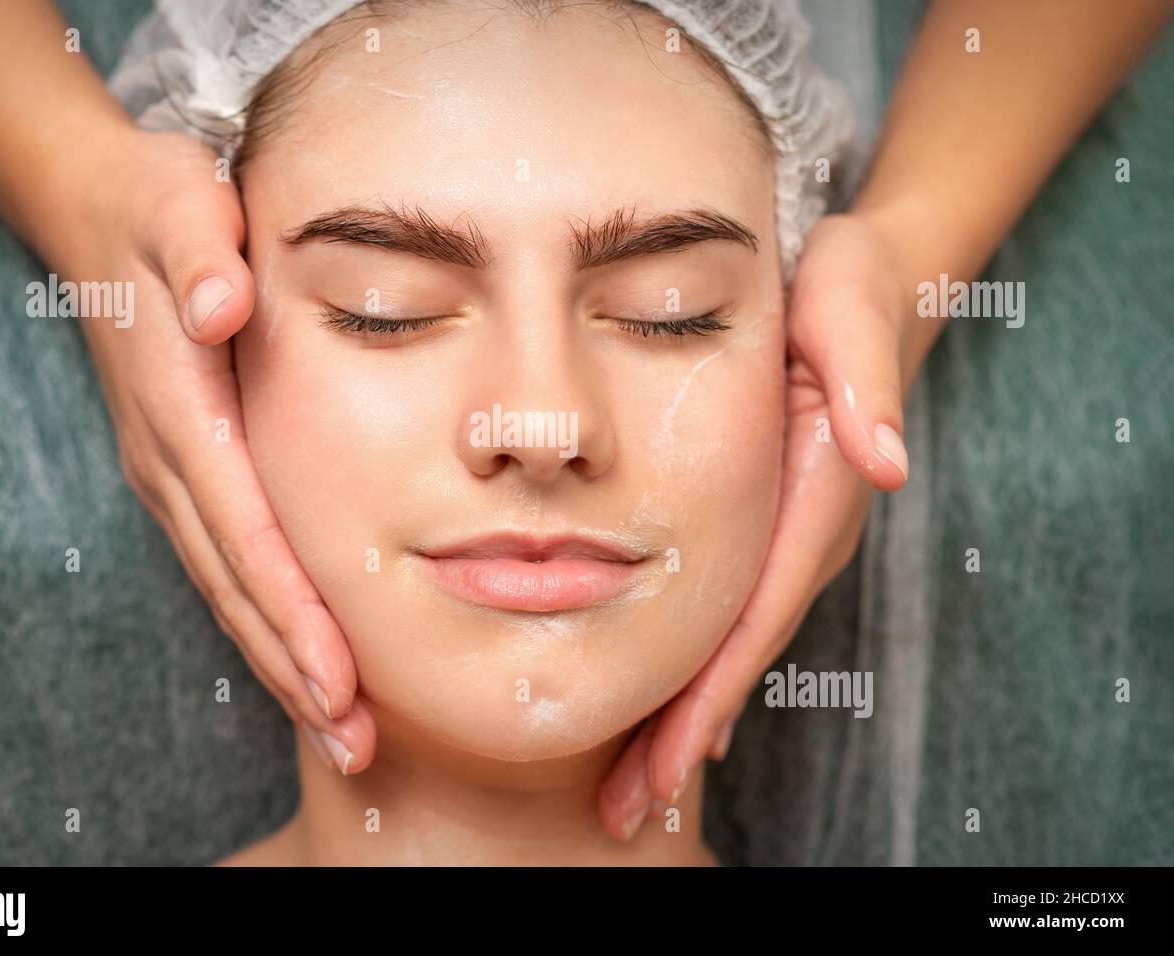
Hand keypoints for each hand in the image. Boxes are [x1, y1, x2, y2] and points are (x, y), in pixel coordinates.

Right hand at [62, 127, 374, 772]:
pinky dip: (269, 617)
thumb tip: (226, 307)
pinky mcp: (187, 471)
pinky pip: (230, 562)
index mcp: (182, 414)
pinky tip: (306, 653)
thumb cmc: (162, 207)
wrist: (102, 208)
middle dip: (295, 668)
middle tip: (354, 741)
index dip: (292, 611)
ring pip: (232, 587)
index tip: (339, 679)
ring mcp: (175, 473)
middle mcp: (172, 462)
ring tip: (339, 726)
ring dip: (284, 660)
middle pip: (239, 587)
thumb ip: (203, 254)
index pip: (246, 533)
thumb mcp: (183, 206)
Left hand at [597, 214, 916, 838]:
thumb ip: (866, 375)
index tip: (675, 757)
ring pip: (724, 642)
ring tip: (631, 781)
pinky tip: (658, 703)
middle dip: (684, 731)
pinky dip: (689, 665)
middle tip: (629, 805)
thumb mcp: (851, 307)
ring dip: (679, 714)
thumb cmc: (845, 291)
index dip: (716, 689)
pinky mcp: (761, 528)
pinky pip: (719, 611)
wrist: (857, 285)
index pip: (759, 611)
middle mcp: (801, 535)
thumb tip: (888, 459)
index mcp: (814, 496)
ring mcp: (782, 538)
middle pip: (737, 650)